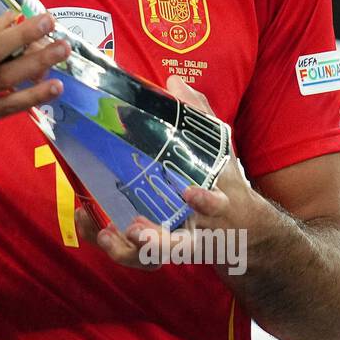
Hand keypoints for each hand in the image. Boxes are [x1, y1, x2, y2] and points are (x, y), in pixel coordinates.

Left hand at [73, 75, 268, 272]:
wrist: (245, 231)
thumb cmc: (226, 182)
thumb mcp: (221, 149)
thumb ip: (199, 115)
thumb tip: (175, 80)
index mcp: (218, 201)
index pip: (215, 203)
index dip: (204, 200)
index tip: (189, 191)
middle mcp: (199, 229)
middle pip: (180, 245)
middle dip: (158, 243)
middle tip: (136, 232)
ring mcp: (180, 244)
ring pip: (153, 258)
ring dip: (128, 251)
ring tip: (107, 235)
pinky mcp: (162, 251)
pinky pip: (135, 256)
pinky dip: (114, 244)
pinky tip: (93, 227)